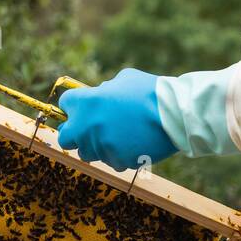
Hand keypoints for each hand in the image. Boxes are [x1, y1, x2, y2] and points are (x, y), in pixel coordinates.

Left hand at [57, 68, 176, 170]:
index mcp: (88, 102)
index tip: (81, 109)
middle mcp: (88, 126)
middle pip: (66, 137)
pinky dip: (118, 155)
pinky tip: (132, 144)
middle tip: (88, 130)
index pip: (66, 104)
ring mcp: (101, 146)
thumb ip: (106, 89)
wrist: (174, 114)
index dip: (74, 106)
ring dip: (96, 146)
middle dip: (75, 133)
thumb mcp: (124, 79)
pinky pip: (110, 161)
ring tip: (115, 137)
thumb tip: (100, 95)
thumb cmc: (151, 92)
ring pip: (87, 153)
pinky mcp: (116, 161)